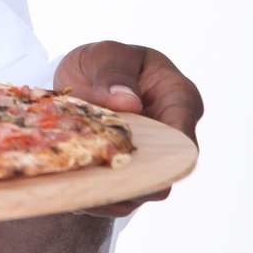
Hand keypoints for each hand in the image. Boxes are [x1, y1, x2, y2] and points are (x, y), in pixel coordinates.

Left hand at [53, 41, 202, 217]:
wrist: (83, 81)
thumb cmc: (102, 63)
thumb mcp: (103, 55)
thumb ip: (114, 73)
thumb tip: (130, 102)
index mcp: (178, 97)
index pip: (183, 134)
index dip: (164, 154)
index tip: (130, 159)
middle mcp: (172, 135)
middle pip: (164, 173)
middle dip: (129, 180)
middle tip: (91, 176)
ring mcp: (152, 160)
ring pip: (139, 191)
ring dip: (107, 192)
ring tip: (73, 182)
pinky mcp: (131, 177)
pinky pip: (118, 197)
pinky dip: (94, 195)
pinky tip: (69, 187)